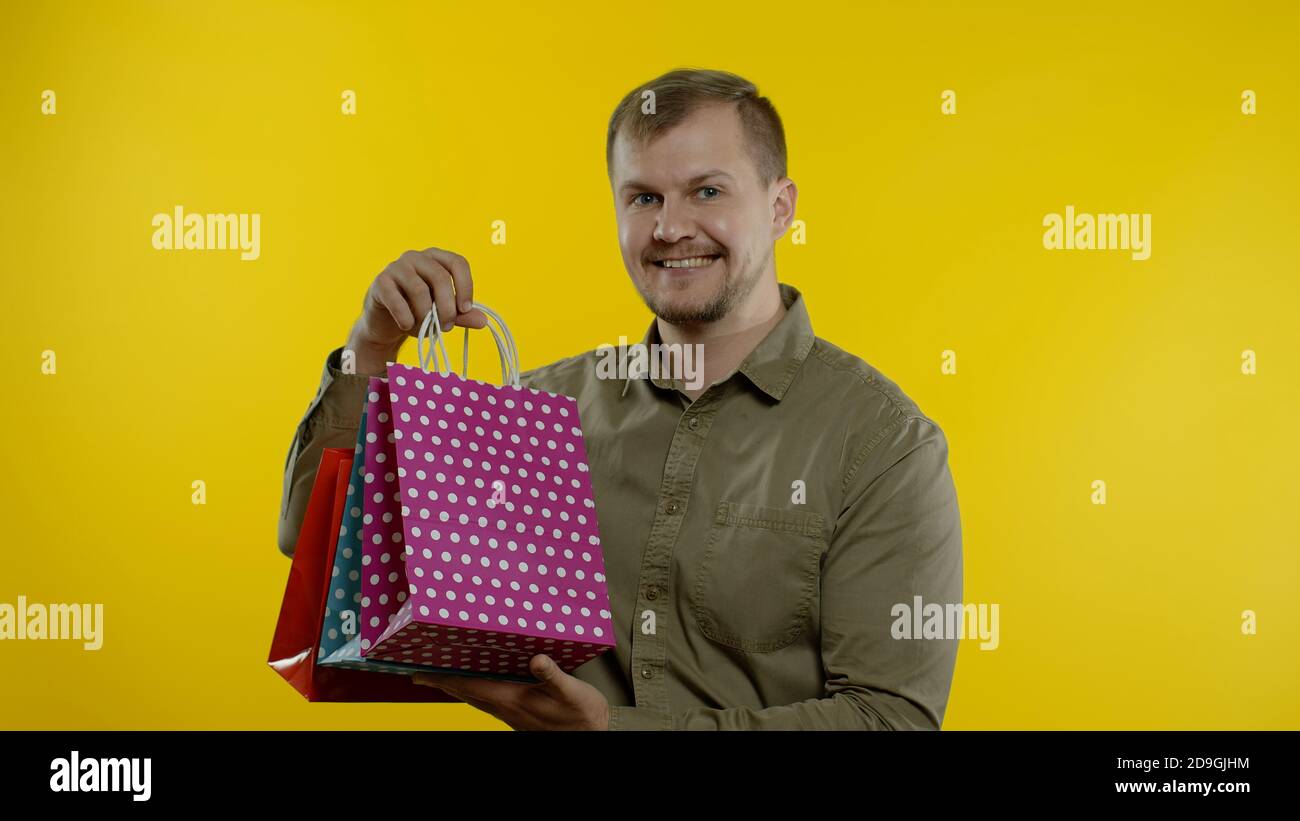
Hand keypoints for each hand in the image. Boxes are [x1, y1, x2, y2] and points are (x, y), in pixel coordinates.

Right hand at [346, 247, 489, 373]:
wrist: (385, 322)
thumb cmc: (417, 312)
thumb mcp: (442, 314)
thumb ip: (461, 315)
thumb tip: (483, 321)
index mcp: (436, 259)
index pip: (458, 263)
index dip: (465, 286)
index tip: (465, 310)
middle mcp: (417, 257)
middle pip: (440, 277)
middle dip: (447, 306)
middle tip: (446, 326)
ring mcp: (396, 267)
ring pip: (419, 289)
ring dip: (425, 315)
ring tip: (424, 329)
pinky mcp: (380, 282)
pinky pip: (396, 299)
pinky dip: (405, 317)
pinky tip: (406, 326)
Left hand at [413, 654, 610, 730]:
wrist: (594, 734)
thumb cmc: (582, 713)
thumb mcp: (569, 689)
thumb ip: (551, 675)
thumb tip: (537, 659)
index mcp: (513, 700)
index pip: (470, 688)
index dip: (445, 680)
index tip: (421, 674)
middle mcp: (508, 709)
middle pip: (467, 695)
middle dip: (443, 684)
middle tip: (422, 674)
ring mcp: (513, 715)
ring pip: (476, 701)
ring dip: (458, 689)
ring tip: (443, 679)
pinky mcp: (520, 717)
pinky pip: (489, 703)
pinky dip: (476, 693)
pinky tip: (479, 687)